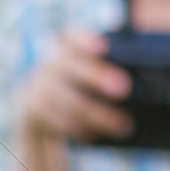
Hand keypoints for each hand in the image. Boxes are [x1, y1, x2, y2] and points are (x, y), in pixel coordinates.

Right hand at [13, 28, 131, 169]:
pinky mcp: (29, 109)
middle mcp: (48, 62)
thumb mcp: (88, 76)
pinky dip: (72, 126)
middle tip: (124, 88)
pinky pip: (50, 117)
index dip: (85, 39)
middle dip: (95, 75)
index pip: (71, 36)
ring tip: (121, 124)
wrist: (35, 111)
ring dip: (92, 112)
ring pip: (62, 96)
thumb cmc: (77, 89)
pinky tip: (92, 134)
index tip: (103, 47)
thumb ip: (107, 70)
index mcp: (64, 47)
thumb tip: (140, 75)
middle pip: (67, 63)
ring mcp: (36, 84)